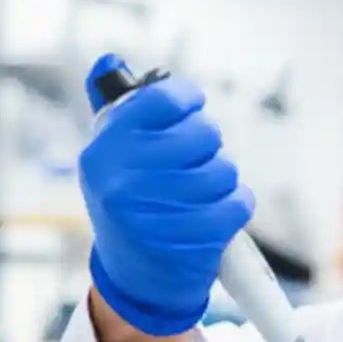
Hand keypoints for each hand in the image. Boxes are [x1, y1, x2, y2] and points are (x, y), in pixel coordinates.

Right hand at [80, 53, 253, 335]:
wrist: (136, 282)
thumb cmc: (130, 207)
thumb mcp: (111, 161)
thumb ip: (118, 112)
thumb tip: (108, 60)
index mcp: (103, 153)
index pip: (161, 102)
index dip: (188, 101)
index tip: (193, 107)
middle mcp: (124, 182)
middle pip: (202, 133)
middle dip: (207, 147)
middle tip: (194, 163)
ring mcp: (158, 215)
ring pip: (224, 169)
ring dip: (222, 180)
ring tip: (201, 195)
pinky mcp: (193, 241)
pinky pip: (239, 201)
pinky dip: (236, 205)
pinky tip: (217, 215)